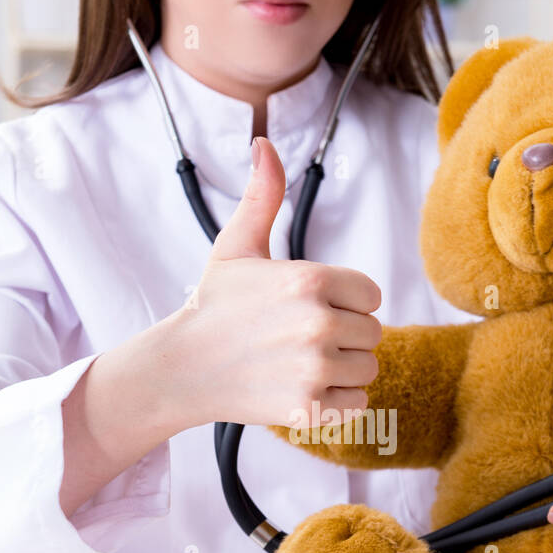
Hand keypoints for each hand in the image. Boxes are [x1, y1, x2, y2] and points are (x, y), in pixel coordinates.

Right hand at [156, 136, 381, 429]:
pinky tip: (303, 388)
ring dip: (341, 370)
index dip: (345, 302)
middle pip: (372, 333)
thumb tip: (263, 144)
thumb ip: (263, 197)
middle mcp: (317, 324)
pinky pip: (358, 404)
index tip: (310, 309)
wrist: (180, 369)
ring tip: (299, 364)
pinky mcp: (309, 408)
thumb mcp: (237, 246)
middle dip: (344, 337)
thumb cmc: (213, 307)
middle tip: (299, 340)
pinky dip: (337, 402)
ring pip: (367, 369)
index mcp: (309, 279)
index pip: (370, 295)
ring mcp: (314, 369)